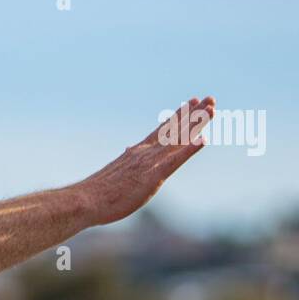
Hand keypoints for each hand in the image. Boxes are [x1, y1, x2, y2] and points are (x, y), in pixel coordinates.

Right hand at [77, 96, 213, 226]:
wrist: (86, 200)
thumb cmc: (98, 194)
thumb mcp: (115, 173)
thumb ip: (126, 162)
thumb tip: (127, 151)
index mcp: (137, 153)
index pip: (162, 131)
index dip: (178, 116)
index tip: (191, 103)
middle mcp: (145, 153)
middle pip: (174, 130)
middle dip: (193, 114)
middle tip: (210, 99)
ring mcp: (149, 162)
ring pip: (177, 139)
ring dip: (196, 124)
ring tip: (212, 109)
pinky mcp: (152, 176)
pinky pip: (174, 160)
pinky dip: (189, 149)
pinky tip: (204, 139)